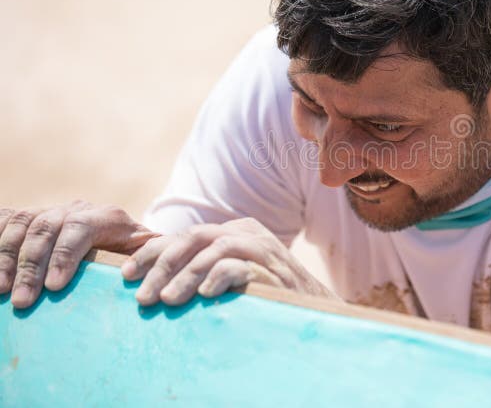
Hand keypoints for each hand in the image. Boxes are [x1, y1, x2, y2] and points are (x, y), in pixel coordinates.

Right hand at [0, 201, 158, 307]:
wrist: (110, 227)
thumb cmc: (129, 246)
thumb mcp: (143, 247)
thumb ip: (152, 253)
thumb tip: (166, 258)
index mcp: (104, 216)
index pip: (80, 228)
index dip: (65, 255)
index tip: (56, 287)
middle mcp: (73, 209)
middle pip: (46, 230)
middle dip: (32, 267)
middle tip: (24, 301)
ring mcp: (47, 211)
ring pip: (22, 225)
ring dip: (9, 258)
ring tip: (3, 290)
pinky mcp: (26, 217)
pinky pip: (5, 222)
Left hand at [121, 217, 337, 305]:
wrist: (315, 310)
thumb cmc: (267, 297)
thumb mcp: (234, 275)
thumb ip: (205, 269)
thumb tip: (153, 280)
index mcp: (235, 230)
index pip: (185, 235)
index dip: (152, 252)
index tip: (124, 274)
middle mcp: (247, 234)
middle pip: (194, 238)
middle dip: (161, 265)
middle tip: (141, 295)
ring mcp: (261, 250)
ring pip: (212, 250)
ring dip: (184, 276)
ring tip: (166, 300)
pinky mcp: (271, 270)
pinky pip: (239, 267)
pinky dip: (218, 278)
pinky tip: (204, 295)